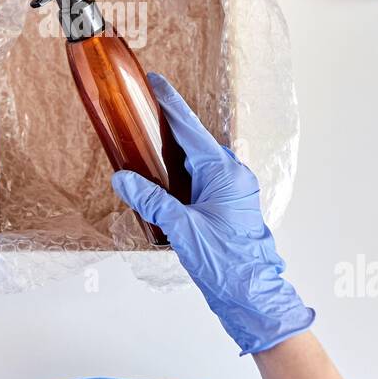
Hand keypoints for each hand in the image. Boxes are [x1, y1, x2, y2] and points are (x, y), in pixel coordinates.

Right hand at [112, 73, 313, 355]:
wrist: (254, 297)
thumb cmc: (227, 264)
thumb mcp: (182, 228)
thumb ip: (152, 200)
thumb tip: (123, 178)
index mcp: (224, 172)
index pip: (190, 128)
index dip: (170, 103)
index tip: (154, 81)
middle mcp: (232, 176)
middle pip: (194, 141)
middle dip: (168, 126)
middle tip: (142, 111)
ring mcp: (232, 192)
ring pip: (198, 163)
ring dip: (173, 153)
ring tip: (146, 142)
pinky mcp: (227, 209)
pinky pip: (201, 180)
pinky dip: (181, 175)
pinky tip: (162, 181)